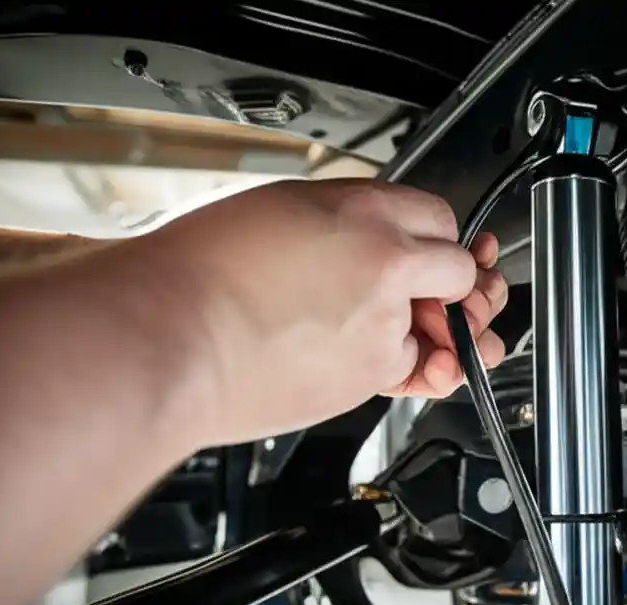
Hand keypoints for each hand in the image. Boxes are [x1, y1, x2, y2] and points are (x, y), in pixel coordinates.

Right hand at [129, 179, 507, 444]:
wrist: (166, 338)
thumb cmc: (197, 276)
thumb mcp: (279, 210)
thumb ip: (343, 221)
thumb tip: (367, 233)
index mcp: (362, 207)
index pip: (439, 218)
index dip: (431, 240)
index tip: (420, 253)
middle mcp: (386, 260)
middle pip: (460, 269)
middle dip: (451, 284)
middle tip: (430, 294)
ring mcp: (384, 321)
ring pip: (443, 326)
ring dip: (432, 330)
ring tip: (390, 330)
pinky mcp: (371, 375)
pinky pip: (411, 370)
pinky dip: (399, 369)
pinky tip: (362, 358)